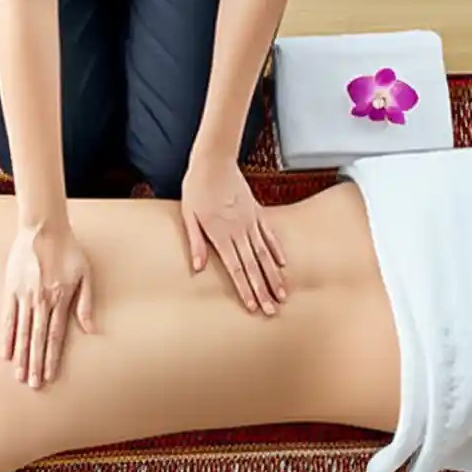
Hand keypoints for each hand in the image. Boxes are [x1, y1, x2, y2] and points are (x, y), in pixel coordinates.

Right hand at [1, 221, 95, 388]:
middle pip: (37, 339)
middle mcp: (40, 301)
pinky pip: (7, 318)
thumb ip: (86, 303)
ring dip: (21, 356)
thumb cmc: (69, 250)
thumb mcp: (85, 273)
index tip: (49, 376)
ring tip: (19, 375)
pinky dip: (6, 336)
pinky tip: (4, 353)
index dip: (52, 358)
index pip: (55, 336)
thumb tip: (91, 329)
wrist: (43, 228)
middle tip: (33, 385)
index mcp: (60, 299)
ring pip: (22, 332)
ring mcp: (23, 296)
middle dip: (35, 364)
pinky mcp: (11, 290)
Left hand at [181, 158, 287, 314]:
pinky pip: (269, 234)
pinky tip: (283, 264)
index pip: (236, 269)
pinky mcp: (256, 211)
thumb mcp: (188, 215)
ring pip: (265, 254)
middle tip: (272, 310)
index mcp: (221, 235)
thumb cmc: (197, 187)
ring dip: (274, 276)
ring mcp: (251, 222)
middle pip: (253, 266)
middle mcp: (240, 231)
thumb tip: (199, 267)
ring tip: (282, 295)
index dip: (245, 289)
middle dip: (263, 290)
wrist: (214, 161)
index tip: (253, 306)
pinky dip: (277, 250)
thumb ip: (196, 242)